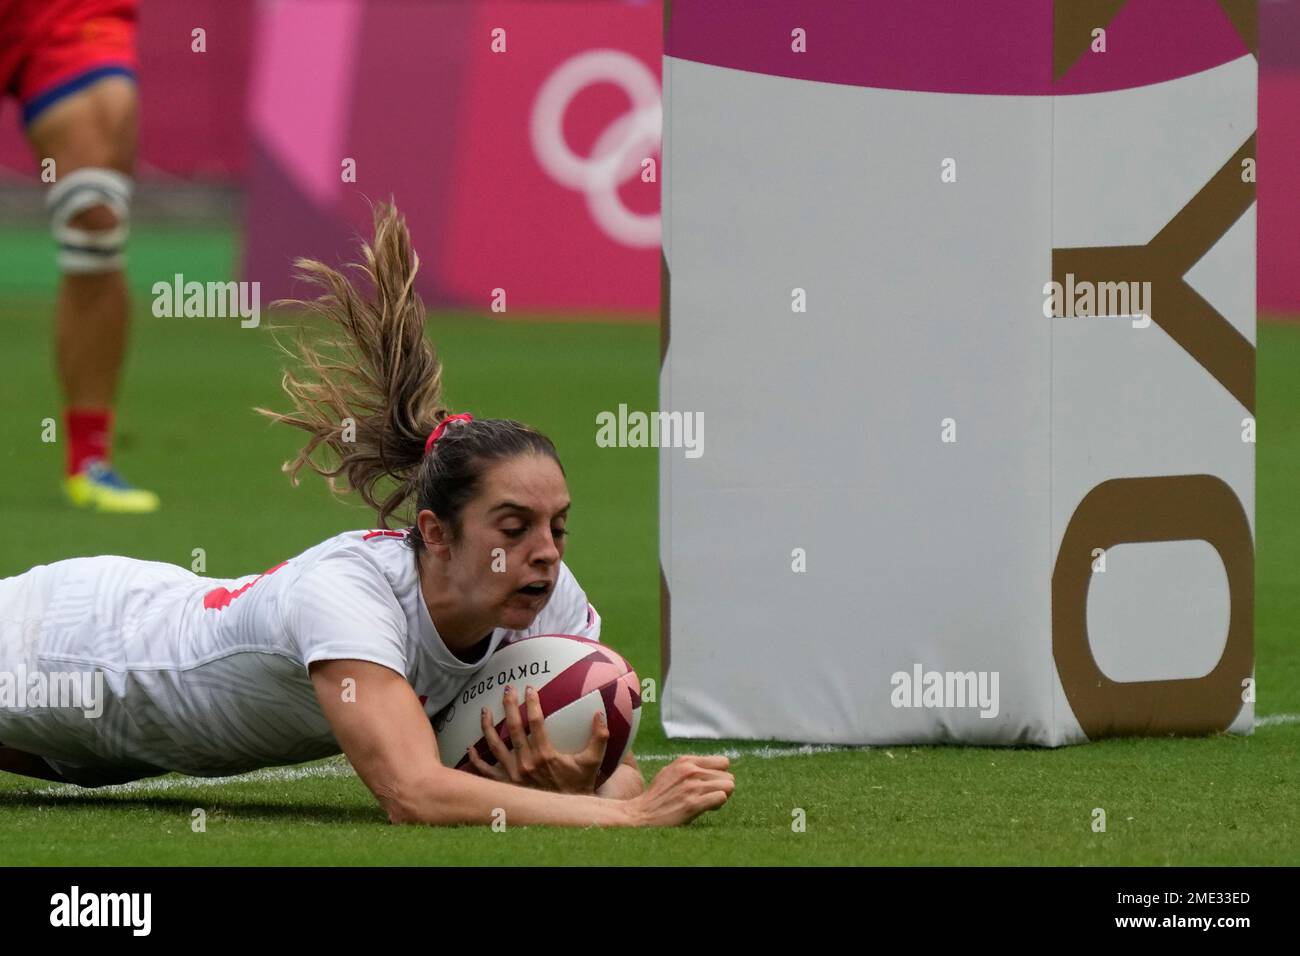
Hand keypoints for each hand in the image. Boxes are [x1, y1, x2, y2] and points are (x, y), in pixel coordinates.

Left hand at [464, 684, 608, 793]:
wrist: (566, 812)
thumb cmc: (579, 784)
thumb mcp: (593, 762)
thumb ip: (599, 737)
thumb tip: (600, 713)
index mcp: (545, 754)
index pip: (536, 722)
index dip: (532, 703)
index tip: (530, 689)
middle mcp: (526, 763)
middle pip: (513, 728)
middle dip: (509, 705)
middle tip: (508, 689)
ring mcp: (513, 774)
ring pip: (495, 746)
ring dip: (488, 726)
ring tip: (484, 710)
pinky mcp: (506, 784)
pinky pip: (486, 771)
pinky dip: (476, 760)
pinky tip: (470, 746)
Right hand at [625, 755, 733, 826]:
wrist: (642, 813)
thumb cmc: (659, 794)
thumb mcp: (672, 770)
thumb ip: (691, 767)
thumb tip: (715, 767)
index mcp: (686, 761)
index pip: (724, 762)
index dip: (720, 775)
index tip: (711, 784)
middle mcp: (691, 771)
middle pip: (728, 776)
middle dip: (722, 788)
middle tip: (708, 796)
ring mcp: (692, 787)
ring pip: (729, 787)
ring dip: (722, 796)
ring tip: (707, 802)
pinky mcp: (693, 804)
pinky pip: (721, 798)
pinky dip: (718, 804)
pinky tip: (707, 808)